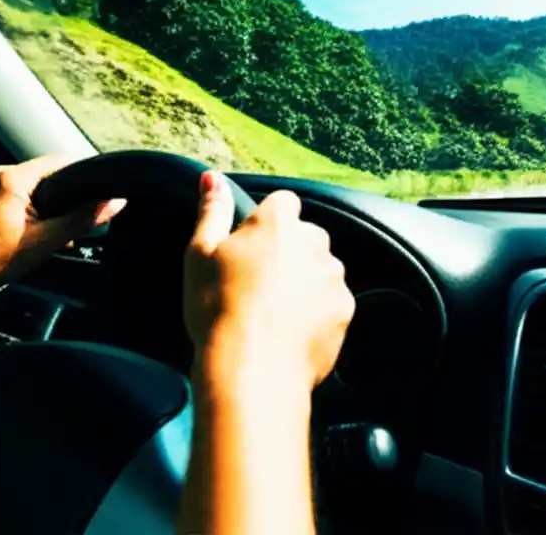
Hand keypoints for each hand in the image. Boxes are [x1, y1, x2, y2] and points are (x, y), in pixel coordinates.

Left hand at [0, 155, 124, 290]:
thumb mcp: (47, 241)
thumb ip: (83, 219)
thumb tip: (114, 203)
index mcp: (12, 178)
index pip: (61, 162)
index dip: (83, 178)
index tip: (97, 196)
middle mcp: (1, 173)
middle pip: (50, 174)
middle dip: (68, 197)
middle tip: (75, 222)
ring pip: (38, 185)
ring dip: (53, 205)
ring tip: (56, 231)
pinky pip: (25, 193)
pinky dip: (38, 208)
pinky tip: (42, 231)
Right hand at [184, 171, 353, 394]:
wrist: (251, 370)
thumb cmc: (217, 307)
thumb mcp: (200, 255)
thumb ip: (212, 211)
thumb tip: (211, 176)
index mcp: (278, 222)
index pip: (283, 203)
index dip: (268, 223)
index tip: (250, 248)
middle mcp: (314, 242)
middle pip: (306, 237)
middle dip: (289, 252)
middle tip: (258, 284)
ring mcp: (334, 277)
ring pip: (321, 270)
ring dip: (305, 282)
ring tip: (274, 313)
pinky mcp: (346, 310)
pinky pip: (332, 302)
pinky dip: (317, 311)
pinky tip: (291, 332)